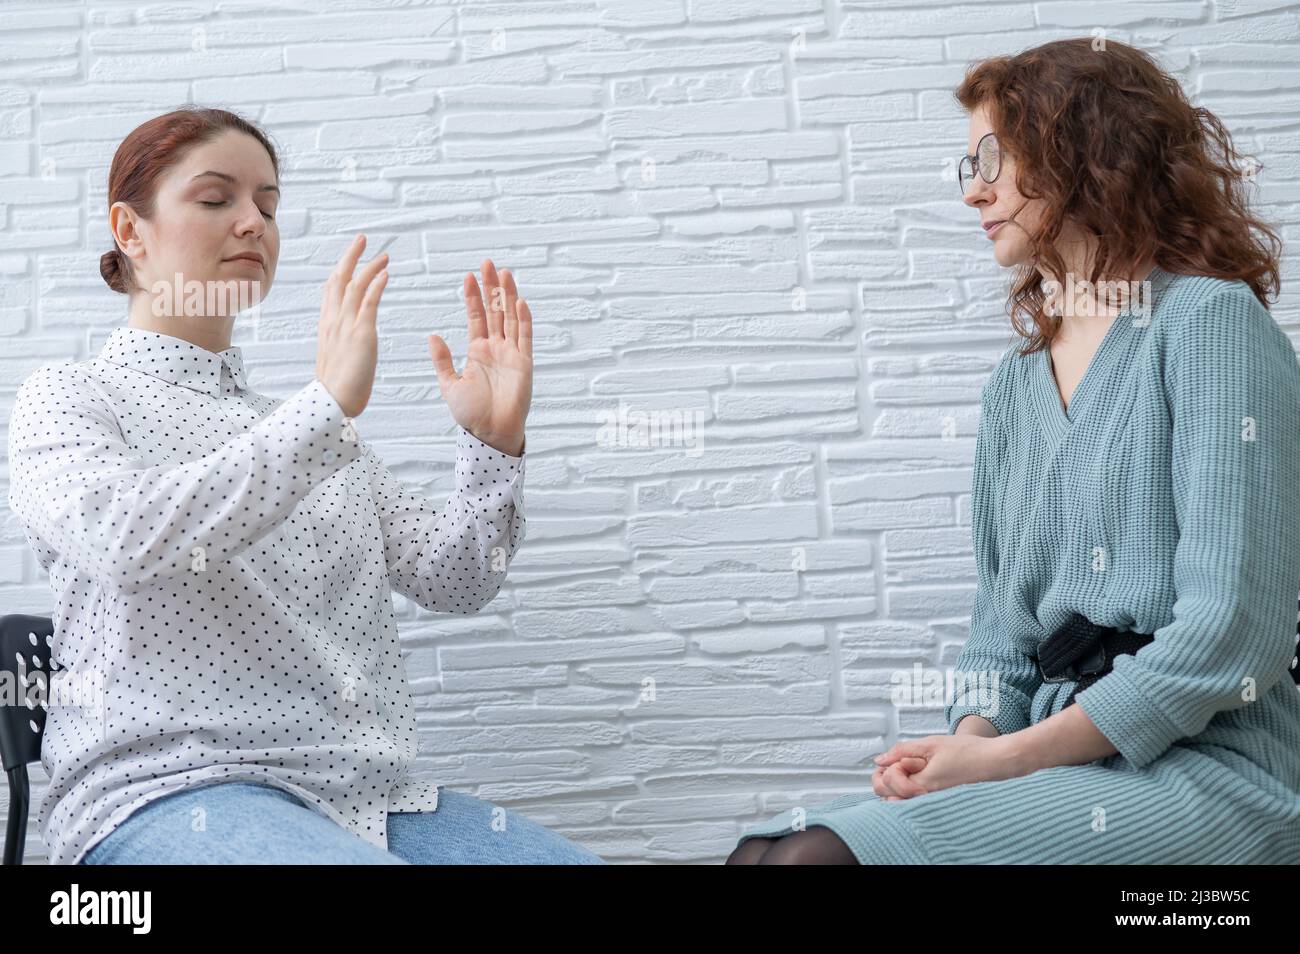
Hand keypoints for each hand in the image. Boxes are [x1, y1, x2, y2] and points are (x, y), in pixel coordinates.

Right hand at [315, 233, 388, 418]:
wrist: (332, 402)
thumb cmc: (336, 389)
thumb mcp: (334, 359)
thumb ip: (340, 345)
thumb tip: (346, 342)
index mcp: (327, 327)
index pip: (331, 291)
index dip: (340, 271)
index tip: (348, 258)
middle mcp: (333, 321)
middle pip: (339, 279)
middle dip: (351, 257)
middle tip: (362, 239)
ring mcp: (345, 326)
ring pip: (355, 286)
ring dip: (370, 267)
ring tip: (384, 254)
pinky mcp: (361, 334)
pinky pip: (369, 303)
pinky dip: (377, 285)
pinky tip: (386, 273)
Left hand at [428, 259, 532, 455]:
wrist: (490, 433)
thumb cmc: (471, 414)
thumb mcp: (449, 384)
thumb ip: (442, 360)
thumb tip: (432, 335)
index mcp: (477, 351)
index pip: (475, 316)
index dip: (472, 296)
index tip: (468, 276)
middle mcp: (496, 348)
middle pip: (494, 310)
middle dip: (491, 287)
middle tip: (487, 263)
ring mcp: (511, 354)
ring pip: (510, 318)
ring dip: (508, 296)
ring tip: (504, 273)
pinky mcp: (524, 363)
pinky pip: (525, 338)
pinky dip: (523, 320)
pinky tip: (520, 302)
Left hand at [872, 735, 1020, 798]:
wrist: (995, 763)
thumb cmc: (968, 751)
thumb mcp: (932, 744)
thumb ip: (902, 751)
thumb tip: (879, 760)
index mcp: (922, 784)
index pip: (887, 782)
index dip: (890, 765)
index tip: (904, 757)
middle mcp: (925, 799)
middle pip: (886, 796)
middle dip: (886, 776)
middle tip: (902, 762)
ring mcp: (931, 804)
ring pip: (897, 801)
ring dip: (896, 785)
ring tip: (912, 768)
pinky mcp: (936, 803)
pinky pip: (911, 802)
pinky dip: (906, 791)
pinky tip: (918, 776)